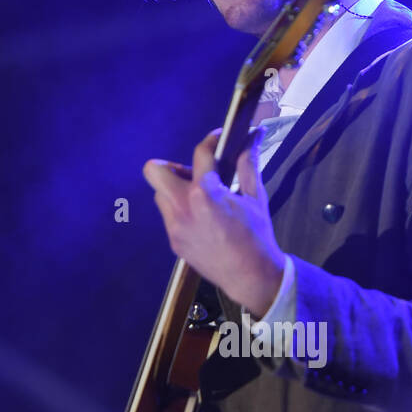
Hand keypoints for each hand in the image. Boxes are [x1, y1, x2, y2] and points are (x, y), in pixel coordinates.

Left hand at [142, 128, 285, 317]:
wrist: (251, 276)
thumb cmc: (257, 236)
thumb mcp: (255, 196)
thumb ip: (249, 163)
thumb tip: (254, 135)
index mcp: (206, 193)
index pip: (201, 153)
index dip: (211, 140)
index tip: (218, 139)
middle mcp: (183, 208)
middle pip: (154, 170)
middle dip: (172, 167)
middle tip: (194, 174)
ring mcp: (175, 227)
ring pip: (160, 195)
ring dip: (176, 190)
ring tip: (201, 200)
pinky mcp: (174, 241)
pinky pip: (169, 217)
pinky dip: (182, 211)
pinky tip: (203, 220)